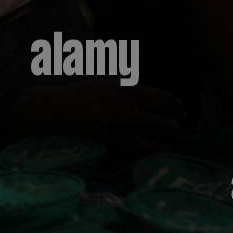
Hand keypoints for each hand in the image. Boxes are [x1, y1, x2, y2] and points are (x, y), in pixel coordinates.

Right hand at [9, 82, 182, 157]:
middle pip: (163, 109)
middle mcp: (124, 101)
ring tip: (173, 136)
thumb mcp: (103, 83)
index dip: (174, 103)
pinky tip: (162, 149)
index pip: (159, 94)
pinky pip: (139, 144)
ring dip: (169, 132)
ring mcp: (118, 120)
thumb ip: (124, 86)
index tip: (179, 108)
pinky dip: (154, 147)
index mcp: (123, 85)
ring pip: (155, 127)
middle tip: (179, 124)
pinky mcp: (110, 137)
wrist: (53, 109)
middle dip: (176, 118)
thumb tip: (145, 91)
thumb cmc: (78, 95)